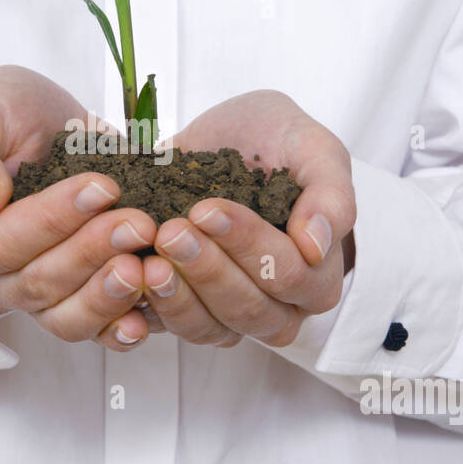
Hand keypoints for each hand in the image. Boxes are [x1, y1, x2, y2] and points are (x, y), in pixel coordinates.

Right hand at [0, 65, 154, 350]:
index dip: (53, 220)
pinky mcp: (71, 306)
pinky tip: (143, 320)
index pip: (1, 244)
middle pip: (37, 282)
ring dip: (107, 294)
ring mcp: (30, 298)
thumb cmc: (4, 118)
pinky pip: (91, 331)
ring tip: (144, 265)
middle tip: (139, 221)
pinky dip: (117, 330)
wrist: (44, 126)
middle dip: (91, 251)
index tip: (102, 187)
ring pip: (64, 316)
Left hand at [140, 91, 355, 346]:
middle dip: (208, 271)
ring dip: (178, 296)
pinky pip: (172, 328)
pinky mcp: (188, 312)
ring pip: (209, 328)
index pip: (288, 276)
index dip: (249, 246)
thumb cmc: (278, 140)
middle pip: (250, 310)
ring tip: (149, 260)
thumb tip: (316, 247)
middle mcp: (278, 306)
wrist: (225, 135)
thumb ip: (330, 195)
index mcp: (316, 275)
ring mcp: (231, 314)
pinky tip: (132, 276)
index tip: (208, 208)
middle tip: (172, 231)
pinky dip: (151, 307)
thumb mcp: (314, 148)